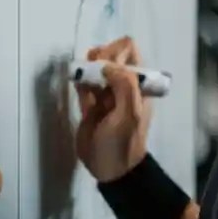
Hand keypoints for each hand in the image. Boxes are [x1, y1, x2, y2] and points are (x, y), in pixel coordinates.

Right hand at [75, 36, 152, 181]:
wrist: (110, 168)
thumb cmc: (123, 142)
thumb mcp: (130, 113)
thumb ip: (124, 85)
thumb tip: (107, 65)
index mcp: (139, 83)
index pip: (129, 50)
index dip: (115, 52)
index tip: (107, 69)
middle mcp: (123, 84)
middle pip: (110, 54)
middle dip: (99, 58)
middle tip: (94, 75)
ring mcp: (106, 93)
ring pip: (95, 67)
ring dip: (87, 69)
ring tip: (84, 82)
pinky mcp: (90, 104)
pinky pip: (84, 83)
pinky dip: (80, 81)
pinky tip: (78, 88)